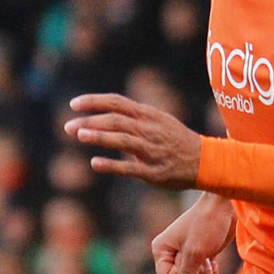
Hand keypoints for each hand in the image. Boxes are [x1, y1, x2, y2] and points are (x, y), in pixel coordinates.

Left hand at [65, 92, 202, 187]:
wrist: (206, 162)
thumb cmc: (176, 141)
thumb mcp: (158, 121)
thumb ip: (134, 118)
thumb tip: (106, 115)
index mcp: (148, 116)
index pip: (117, 102)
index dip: (94, 101)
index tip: (74, 104)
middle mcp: (149, 130)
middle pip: (116, 120)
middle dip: (91, 121)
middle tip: (68, 126)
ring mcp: (151, 151)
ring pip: (123, 140)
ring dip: (100, 137)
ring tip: (80, 136)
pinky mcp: (154, 172)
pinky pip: (131, 168)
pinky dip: (112, 164)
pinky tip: (95, 163)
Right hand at [151, 193, 236, 273]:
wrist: (225, 207)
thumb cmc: (208, 224)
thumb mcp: (196, 252)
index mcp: (161, 251)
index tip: (195, 262)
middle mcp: (168, 255)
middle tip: (204, 259)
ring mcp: (183, 257)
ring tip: (209, 257)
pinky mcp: (197, 258)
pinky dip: (210, 272)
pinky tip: (213, 258)